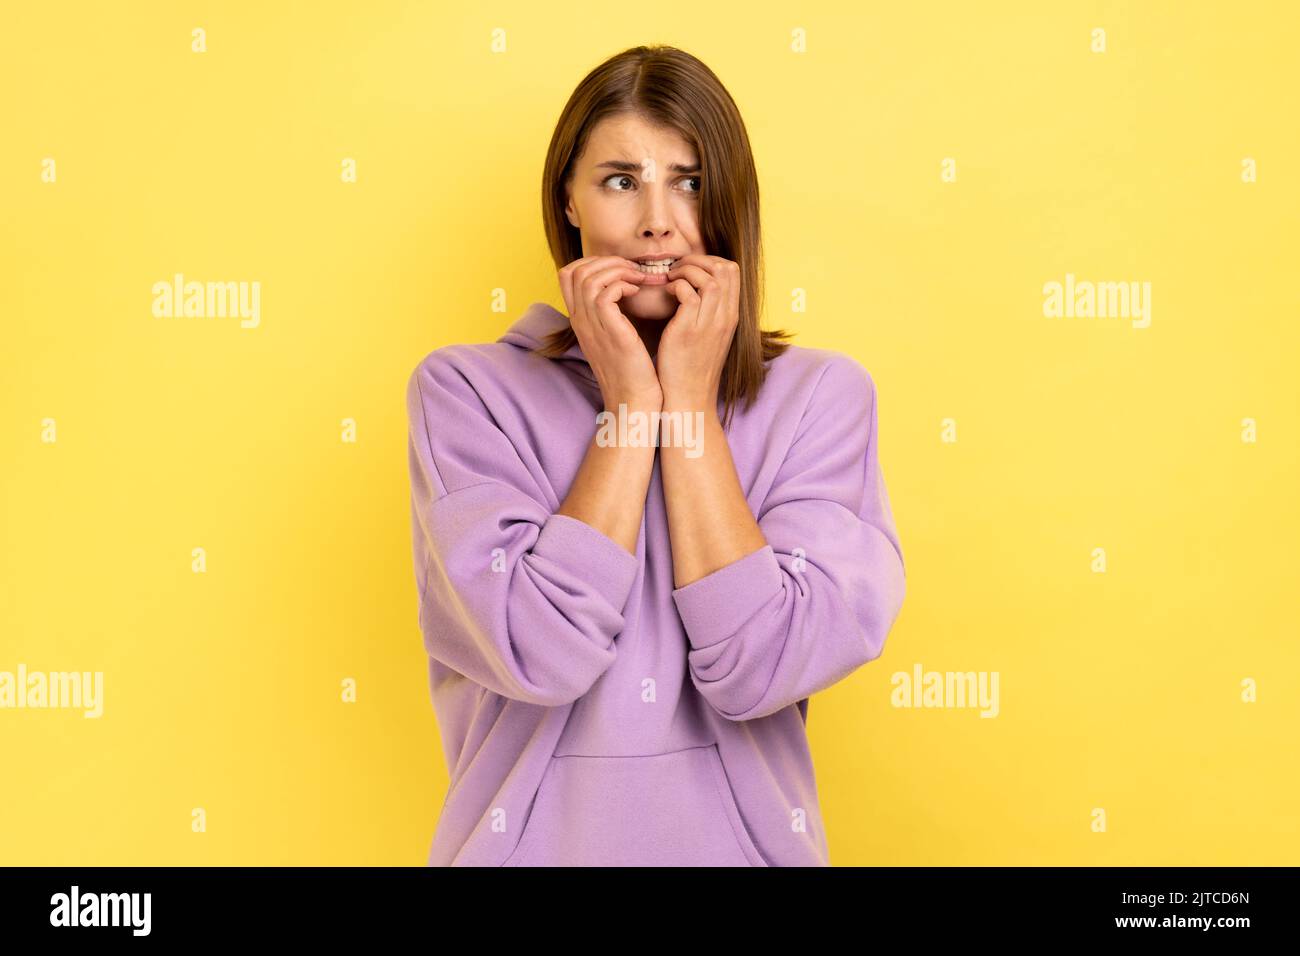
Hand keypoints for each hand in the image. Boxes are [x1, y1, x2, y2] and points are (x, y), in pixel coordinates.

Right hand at [558, 256, 662, 411]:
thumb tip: (626, 288)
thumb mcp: (616, 336)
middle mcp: (580, 321)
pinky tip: (638, 292)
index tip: (622, 270)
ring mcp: (592, 327)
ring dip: (617, 269)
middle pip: (573, 270)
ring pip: (588, 277)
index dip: (593, 262)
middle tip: (633, 270)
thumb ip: (613, 313)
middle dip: (605, 261)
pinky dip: (622, 284)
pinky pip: (604, 293)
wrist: (635, 401)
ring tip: (639, 278)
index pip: (567, 275)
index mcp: (580, 320)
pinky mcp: (609, 332)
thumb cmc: (633, 370)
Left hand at [655, 254, 740, 413]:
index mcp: (731, 316)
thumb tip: (696, 287)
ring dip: (686, 270)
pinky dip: (675, 285)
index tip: (689, 269)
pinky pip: (688, 293)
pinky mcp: (688, 331)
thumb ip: (708, 311)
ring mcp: (709, 324)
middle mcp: (725, 317)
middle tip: (677, 269)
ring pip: (710, 276)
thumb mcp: (709, 336)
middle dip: (699, 260)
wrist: (688, 399)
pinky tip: (665, 294)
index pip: (732, 271)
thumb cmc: (692, 367)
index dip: (709, 261)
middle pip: (726, 267)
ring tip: (670, 278)